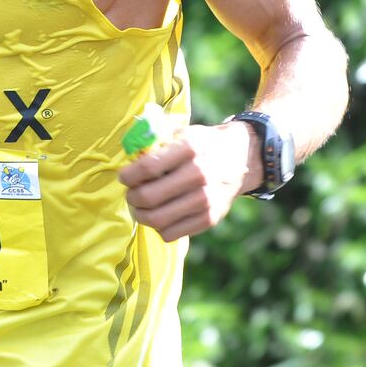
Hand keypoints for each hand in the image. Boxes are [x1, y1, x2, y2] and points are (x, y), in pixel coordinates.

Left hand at [118, 121, 258, 241]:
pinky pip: (172, 233)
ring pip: (157, 219)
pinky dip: (159, 228)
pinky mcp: (210, 218)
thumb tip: (129, 154)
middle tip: (130, 194)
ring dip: (140, 215)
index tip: (124, 177)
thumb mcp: (182, 132)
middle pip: (148, 197)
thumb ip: (155, 140)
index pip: (148, 167)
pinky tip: (159, 216)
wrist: (242, 158)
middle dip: (131, 197)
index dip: (129, 175)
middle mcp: (199, 175)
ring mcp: (206, 199)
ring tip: (139, 208)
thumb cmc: (202, 144)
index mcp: (189, 148)